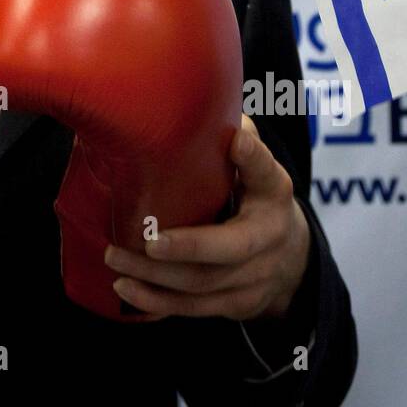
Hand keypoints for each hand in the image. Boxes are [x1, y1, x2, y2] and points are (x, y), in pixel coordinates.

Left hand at [102, 114, 311, 323]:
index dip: (253, 158)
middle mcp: (270, 236)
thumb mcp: (253, 166)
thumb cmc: (254, 196)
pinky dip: (158, 303)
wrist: (291, 257)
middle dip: (187, 247)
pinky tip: (126, 290)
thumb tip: (186, 97)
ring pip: (204, 285)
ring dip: (156, 278)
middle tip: (147, 239)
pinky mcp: (236, 304)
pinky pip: (194, 309)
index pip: (266, 171)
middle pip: (230, 249)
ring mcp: (255, 276)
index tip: (236, 141)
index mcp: (273, 192)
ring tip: (116, 259)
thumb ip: (231, 135)